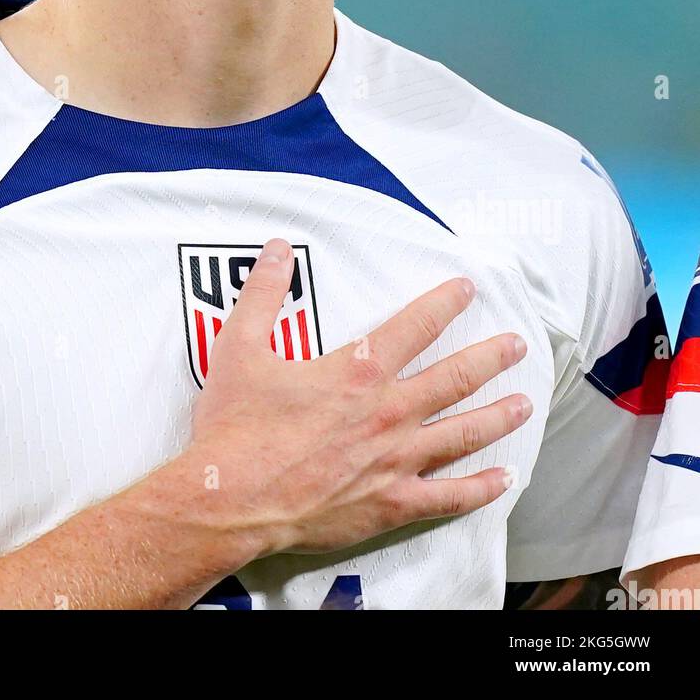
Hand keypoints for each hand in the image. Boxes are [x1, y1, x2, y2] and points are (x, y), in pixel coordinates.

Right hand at [191, 238, 529, 555]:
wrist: (230, 498)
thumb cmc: (235, 426)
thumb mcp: (240, 346)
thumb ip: (263, 294)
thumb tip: (278, 249)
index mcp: (357, 371)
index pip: (414, 326)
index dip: (444, 303)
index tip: (468, 289)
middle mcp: (387, 412)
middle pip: (454, 378)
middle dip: (490, 357)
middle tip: (516, 345)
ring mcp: (395, 461)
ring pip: (463, 433)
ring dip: (497, 415)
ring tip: (523, 403)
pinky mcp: (390, 503)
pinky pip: (448, 497)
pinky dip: (480, 488)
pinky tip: (502, 479)